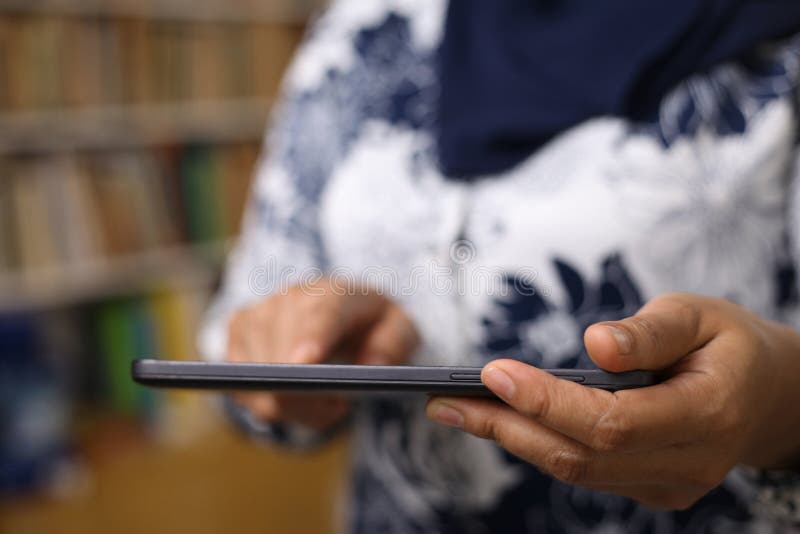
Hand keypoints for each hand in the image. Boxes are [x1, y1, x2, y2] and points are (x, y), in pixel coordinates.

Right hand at [227, 278, 418, 430]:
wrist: (339, 308)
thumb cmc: (371, 323)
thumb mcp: (400, 330)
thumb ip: (395, 343)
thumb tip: (372, 364)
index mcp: (334, 293)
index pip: (319, 316)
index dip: (309, 339)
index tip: (303, 365)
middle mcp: (288, 298)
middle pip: (283, 359)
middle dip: (309, 397)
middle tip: (339, 407)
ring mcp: (256, 316)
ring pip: (260, 382)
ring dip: (293, 406)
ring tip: (323, 400)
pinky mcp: (236, 336)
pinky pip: (245, 390)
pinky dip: (272, 405)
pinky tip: (297, 398)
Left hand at [426, 292, 799, 509]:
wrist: (769, 395)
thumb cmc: (729, 344)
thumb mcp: (701, 314)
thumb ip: (652, 331)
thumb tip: (595, 345)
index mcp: (707, 414)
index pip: (611, 423)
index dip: (547, 401)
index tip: (492, 372)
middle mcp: (687, 464)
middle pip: (581, 457)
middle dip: (506, 428)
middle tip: (443, 401)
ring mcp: (669, 485)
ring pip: (576, 471)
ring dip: (511, 438)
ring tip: (455, 409)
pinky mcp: (651, 489)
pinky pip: (585, 472)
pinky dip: (538, 444)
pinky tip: (501, 419)